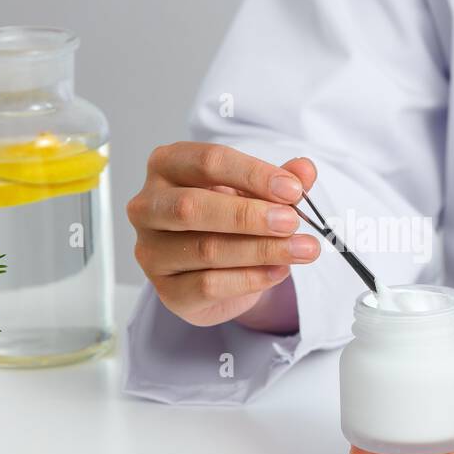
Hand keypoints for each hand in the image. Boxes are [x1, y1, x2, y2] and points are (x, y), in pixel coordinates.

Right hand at [128, 142, 320, 328]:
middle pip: (192, 207)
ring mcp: (152, 251)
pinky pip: (208, 285)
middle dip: (248, 215)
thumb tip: (305, 169)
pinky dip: (251, 278)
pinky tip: (279, 271)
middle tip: (292, 222)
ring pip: (205, 249)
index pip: (207, 162)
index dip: (253, 174)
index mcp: (167, 166)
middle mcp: (148, 206)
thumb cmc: (228, 219)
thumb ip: (279, 181)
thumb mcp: (256, 192)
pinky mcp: (166, 290)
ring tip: (302, 249)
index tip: (293, 189)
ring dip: (261, 250)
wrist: (216, 271)